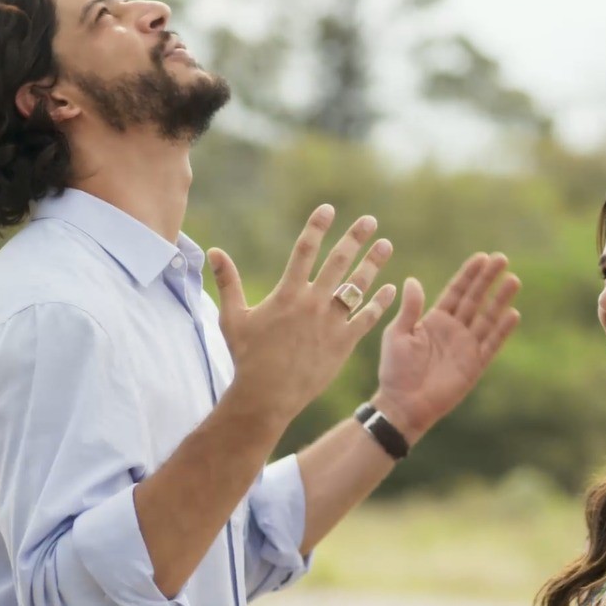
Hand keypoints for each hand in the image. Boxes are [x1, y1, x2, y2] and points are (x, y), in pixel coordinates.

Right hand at [207, 204, 396, 425]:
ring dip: (373, 264)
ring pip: (357, 286)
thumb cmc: (247, 358)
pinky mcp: (343, 343)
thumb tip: (214, 251)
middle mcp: (312, 303)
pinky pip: (367, 318)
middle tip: (370, 220)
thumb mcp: (233, 317)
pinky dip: (380, 303)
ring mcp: (331, 323)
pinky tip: (391, 289)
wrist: (266, 396)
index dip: (317, 227)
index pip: (305, 250)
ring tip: (386, 245)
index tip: (329, 209)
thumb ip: (227, 282)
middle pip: (338, 262)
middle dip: (355, 238)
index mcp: (287, 293)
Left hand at [372, 253, 520, 441]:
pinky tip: (513, 314)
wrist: (402, 404)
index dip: (468, 275)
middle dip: (488, 279)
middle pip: (475, 299)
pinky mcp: (474, 365)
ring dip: (500, 299)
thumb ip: (410, 308)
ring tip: (513, 280)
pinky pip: (491, 344)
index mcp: (435, 320)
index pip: (456, 291)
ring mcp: (466, 346)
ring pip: (487, 317)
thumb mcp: (398, 333)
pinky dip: (502, 330)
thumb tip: (412, 280)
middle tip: (502, 258)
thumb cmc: (395, 370)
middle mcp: (454, 330)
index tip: (482, 257)